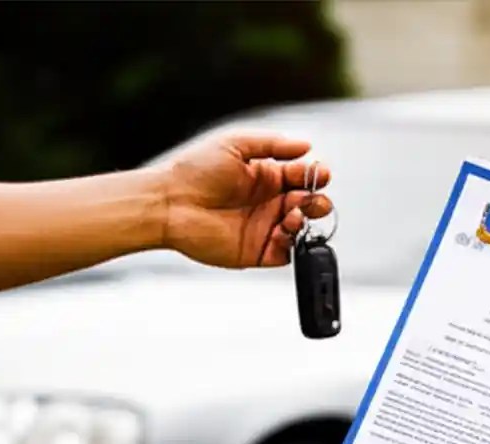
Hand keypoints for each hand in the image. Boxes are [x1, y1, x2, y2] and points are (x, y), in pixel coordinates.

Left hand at [159, 132, 333, 268]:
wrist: (169, 203)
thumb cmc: (194, 170)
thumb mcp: (235, 144)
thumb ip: (273, 144)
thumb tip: (307, 146)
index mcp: (264, 176)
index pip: (301, 176)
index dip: (315, 175)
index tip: (320, 174)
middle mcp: (266, 202)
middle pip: (307, 203)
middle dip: (317, 200)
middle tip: (311, 198)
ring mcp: (262, 227)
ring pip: (300, 228)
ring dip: (305, 220)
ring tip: (293, 213)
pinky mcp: (254, 251)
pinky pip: (285, 253)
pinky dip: (293, 245)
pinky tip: (283, 231)